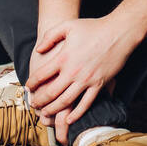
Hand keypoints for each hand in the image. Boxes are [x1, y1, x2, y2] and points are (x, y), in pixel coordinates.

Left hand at [26, 16, 133, 144]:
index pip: (41, 75)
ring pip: (66, 101)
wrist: (118, 33)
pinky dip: (76, 114)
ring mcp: (86, 80)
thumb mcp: (68, 26)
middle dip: (39, 101)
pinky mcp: (99, 84)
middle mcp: (73, 71)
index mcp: (63, 57)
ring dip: (53, 110)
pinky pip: (85, 104)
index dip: (32, 84)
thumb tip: (39, 50)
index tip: (28, 88)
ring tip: (46, 113)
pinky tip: (69, 120)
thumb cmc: (93, 27)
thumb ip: (50, 36)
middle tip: (34, 105)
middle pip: (51, 92)